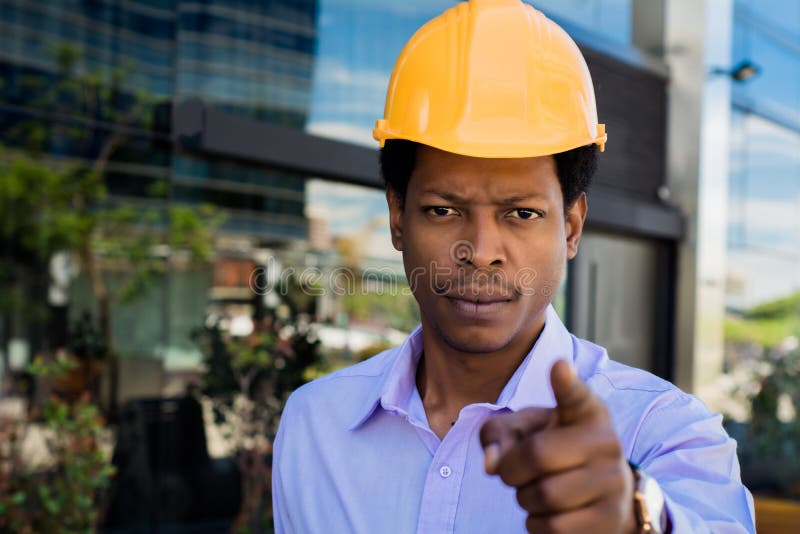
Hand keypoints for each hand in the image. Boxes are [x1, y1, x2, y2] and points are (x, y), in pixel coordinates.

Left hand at [479, 360, 636, 533]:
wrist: (604, 495)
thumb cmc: (555, 451)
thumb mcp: (527, 430)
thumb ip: (499, 433)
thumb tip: (492, 464)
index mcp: (587, 413)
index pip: (577, 396)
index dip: (566, 384)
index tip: (558, 367)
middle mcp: (607, 443)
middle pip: (537, 456)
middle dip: (511, 469)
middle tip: (512, 471)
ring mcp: (613, 484)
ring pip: (544, 497)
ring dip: (525, 499)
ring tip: (537, 490)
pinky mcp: (610, 522)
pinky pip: (554, 528)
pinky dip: (537, 524)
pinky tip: (549, 513)